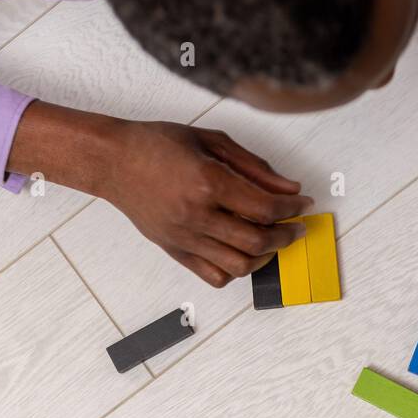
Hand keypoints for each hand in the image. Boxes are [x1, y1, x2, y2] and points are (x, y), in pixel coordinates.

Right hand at [101, 122, 312, 284]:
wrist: (114, 161)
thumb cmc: (158, 144)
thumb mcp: (212, 141)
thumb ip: (255, 168)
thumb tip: (291, 189)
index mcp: (207, 182)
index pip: (265, 208)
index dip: (292, 209)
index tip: (303, 204)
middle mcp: (196, 214)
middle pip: (257, 241)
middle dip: (286, 236)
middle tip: (296, 227)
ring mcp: (185, 237)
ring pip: (239, 265)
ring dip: (265, 257)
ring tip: (271, 241)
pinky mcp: (175, 250)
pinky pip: (214, 276)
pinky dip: (236, 271)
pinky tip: (242, 252)